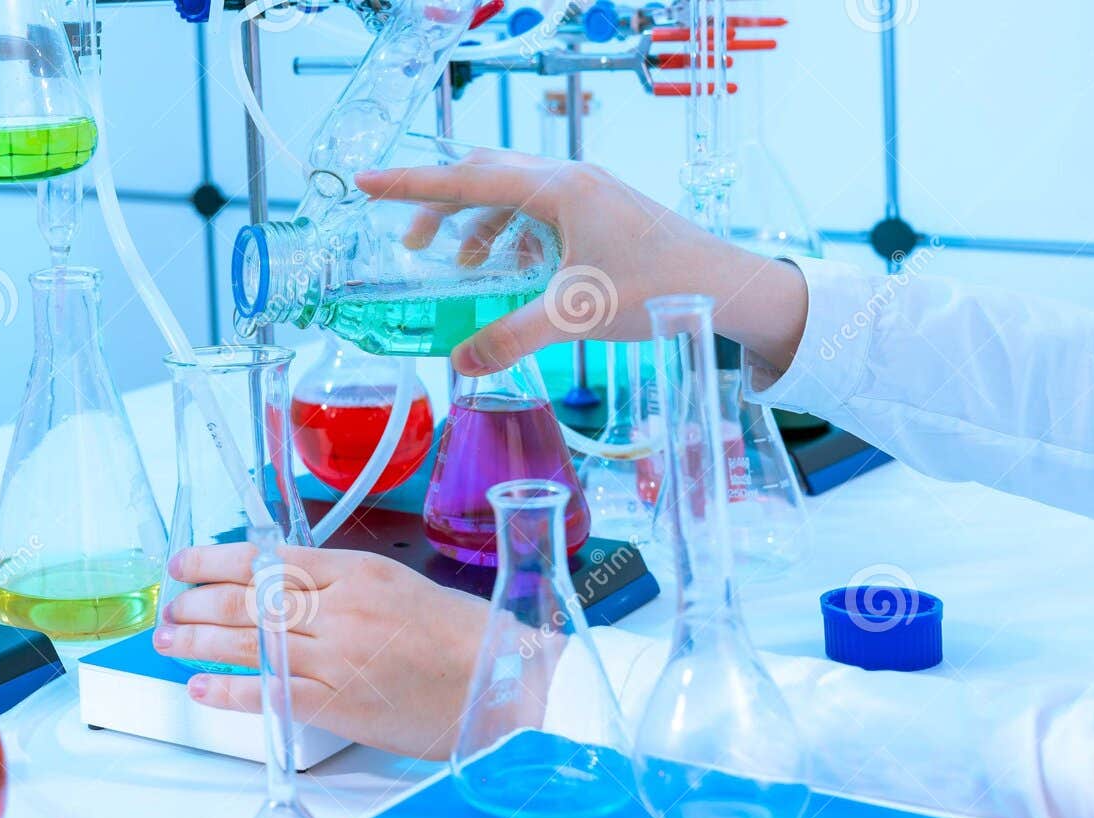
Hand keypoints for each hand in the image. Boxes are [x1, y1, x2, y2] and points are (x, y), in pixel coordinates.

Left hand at [155, 543, 486, 759]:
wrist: (504, 681)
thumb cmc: (465, 636)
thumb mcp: (400, 585)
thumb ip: (344, 584)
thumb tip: (290, 588)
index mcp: (355, 571)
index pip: (266, 559)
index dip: (216, 559)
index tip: (187, 561)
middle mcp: (339, 608)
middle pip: (246, 598)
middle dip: (196, 600)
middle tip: (169, 604)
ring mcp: (335, 656)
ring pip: (248, 641)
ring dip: (198, 639)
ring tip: (168, 638)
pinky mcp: (338, 703)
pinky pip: (269, 693)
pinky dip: (228, 690)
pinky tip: (200, 687)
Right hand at [354, 152, 808, 374]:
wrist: (727, 286)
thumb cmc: (660, 288)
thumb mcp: (576, 316)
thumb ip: (511, 338)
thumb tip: (458, 365)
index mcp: (558, 190)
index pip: (466, 178)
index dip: (411, 185)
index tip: (366, 184)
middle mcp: (570, 179)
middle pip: (485, 175)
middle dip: (441, 205)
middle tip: (408, 240)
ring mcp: (589, 192)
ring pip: (512, 193)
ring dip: (477, 223)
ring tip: (456, 265)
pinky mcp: (603, 210)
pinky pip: (539, 211)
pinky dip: (510, 234)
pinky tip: (508, 270)